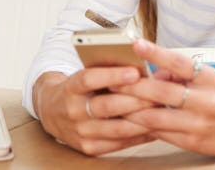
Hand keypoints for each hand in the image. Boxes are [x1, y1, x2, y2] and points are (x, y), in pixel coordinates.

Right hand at [32, 67, 156, 155]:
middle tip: (160, 93)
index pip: (89, 79)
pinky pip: (119, 143)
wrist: (52, 112)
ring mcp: (81, 132)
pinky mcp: (89, 148)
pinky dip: (139, 136)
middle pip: (107, 106)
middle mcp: (73, 111)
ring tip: (162, 111)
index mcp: (71, 87)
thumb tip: (140, 66)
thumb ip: (106, 70)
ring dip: (143, 120)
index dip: (112, 75)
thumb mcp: (85, 73)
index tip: (135, 71)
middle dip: (136, 100)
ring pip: (117, 128)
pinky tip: (155, 127)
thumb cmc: (79, 88)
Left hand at [112, 39, 214, 155]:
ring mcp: (199, 124)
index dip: (156, 53)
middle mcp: (206, 100)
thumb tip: (152, 71)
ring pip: (156, 117)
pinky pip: (161, 134)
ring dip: (131, 110)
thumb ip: (180, 73)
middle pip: (162, 92)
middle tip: (111, 80)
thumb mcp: (208, 77)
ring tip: (112, 102)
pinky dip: (143, 126)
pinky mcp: (194, 143)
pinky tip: (129, 121)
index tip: (136, 44)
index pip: (180, 62)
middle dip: (133, 87)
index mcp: (209, 78)